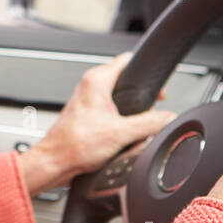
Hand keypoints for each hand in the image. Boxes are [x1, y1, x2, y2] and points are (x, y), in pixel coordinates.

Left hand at [18, 52, 176, 195]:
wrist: (55, 162)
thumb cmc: (75, 145)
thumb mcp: (122, 133)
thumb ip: (150, 123)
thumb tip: (168, 118)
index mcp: (97, 80)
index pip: (127, 60)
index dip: (146, 71)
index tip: (158, 86)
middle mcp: (89, 86)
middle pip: (125, 80)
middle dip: (140, 95)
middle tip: (150, 108)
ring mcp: (86, 99)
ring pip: (117, 97)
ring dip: (129, 110)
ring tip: (134, 125)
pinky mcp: (86, 113)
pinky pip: (110, 110)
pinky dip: (119, 119)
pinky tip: (122, 134)